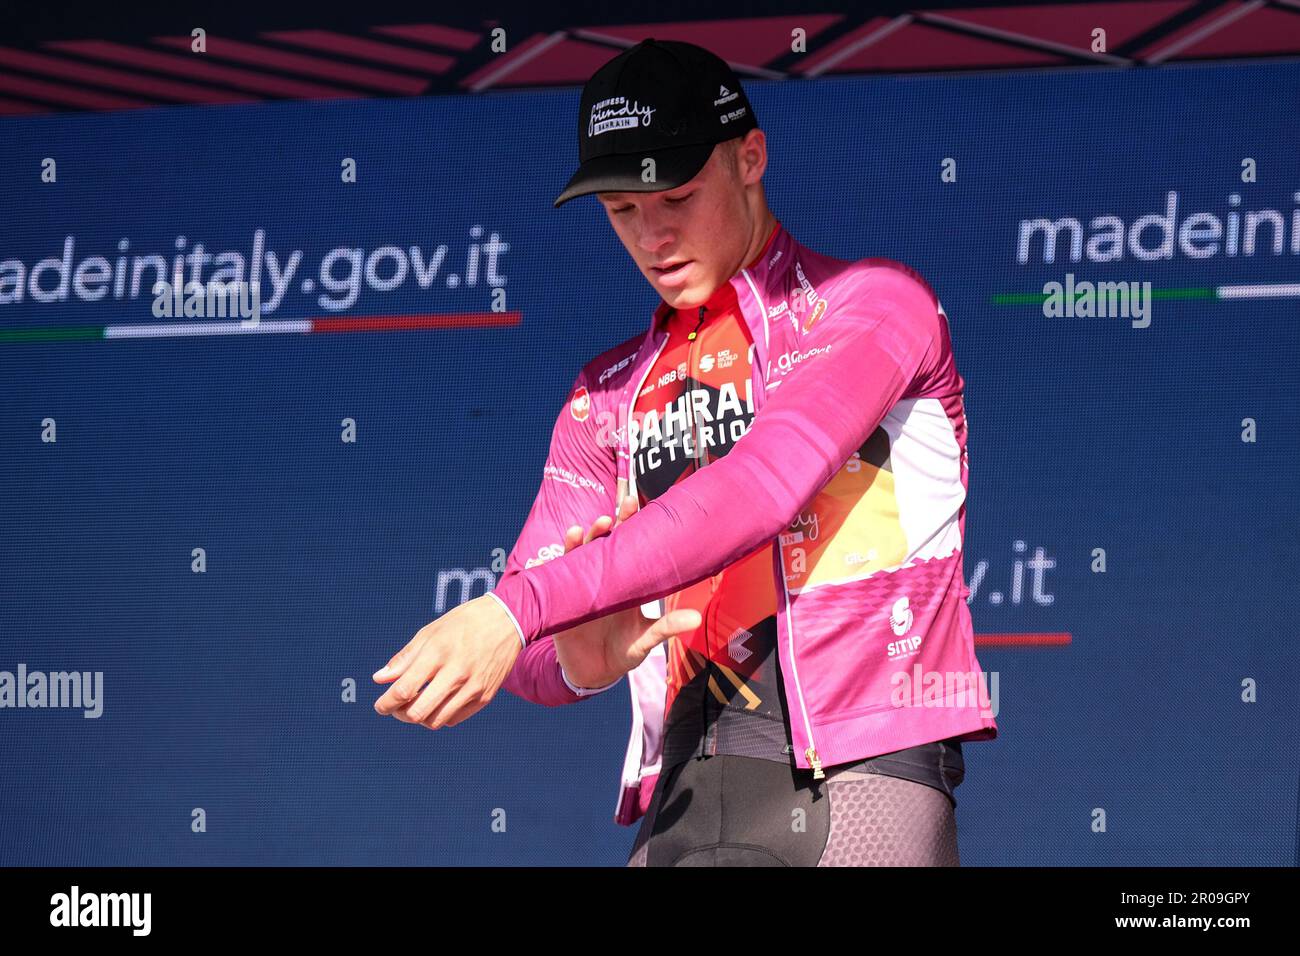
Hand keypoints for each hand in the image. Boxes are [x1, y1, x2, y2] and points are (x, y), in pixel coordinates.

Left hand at [372, 594, 520, 729]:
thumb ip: (405, 658)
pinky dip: (439, 716)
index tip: (380, 705)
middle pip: (418, 711)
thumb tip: (379, 679)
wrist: (508, 620)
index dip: (386, 703)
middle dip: (400, 714)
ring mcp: (473, 686)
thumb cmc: (464, 623)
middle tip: (396, 707)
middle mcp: (456, 672)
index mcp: (438, 652)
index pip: (404, 689)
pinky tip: (437, 703)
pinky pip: (454, 719)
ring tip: (415, 705)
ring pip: (435, 720)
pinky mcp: (485, 696)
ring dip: (419, 718)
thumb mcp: (431, 632)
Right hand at [552, 492, 701, 689]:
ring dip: (579, 541)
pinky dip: (553, 563)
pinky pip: (554, 578)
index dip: (629, 522)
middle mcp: (601, 577)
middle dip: (606, 525)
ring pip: (577, 555)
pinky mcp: (561, 601)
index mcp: (624, 580)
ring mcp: (579, 586)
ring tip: (583, 531)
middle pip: (602, 542)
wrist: (594, 674)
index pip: (627, 544)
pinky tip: (553, 552)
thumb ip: (666, 626)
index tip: (635, 503)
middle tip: (615, 513)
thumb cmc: (623, 651)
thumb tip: (695, 618)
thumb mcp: (645, 639)